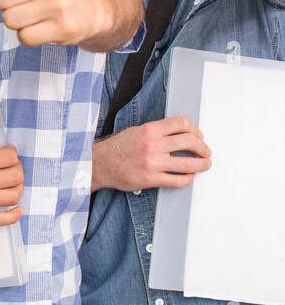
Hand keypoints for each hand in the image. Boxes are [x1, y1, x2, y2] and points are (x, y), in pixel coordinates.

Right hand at [0, 113, 23, 225]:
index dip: (12, 151)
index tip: (7, 151)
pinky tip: (17, 208)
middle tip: (9, 164)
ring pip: (13, 195)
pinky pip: (2, 220)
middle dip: (16, 167)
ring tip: (11, 181)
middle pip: (16, 175)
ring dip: (17, 186)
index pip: (10, 157)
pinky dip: (14, 215)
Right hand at [93, 116, 210, 191]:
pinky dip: (188, 179)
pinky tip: (188, 176)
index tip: (198, 136)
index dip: (195, 129)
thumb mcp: (136, 131)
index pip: (182, 123)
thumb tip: (181, 135)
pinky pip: (178, 180)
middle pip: (190, 141)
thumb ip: (158, 131)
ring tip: (204, 164)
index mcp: (149, 130)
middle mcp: (152, 145)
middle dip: (203, 147)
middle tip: (205, 151)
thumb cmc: (117, 148)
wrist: (99, 164)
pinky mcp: (151, 179)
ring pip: (189, 163)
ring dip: (202, 164)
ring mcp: (152, 163)